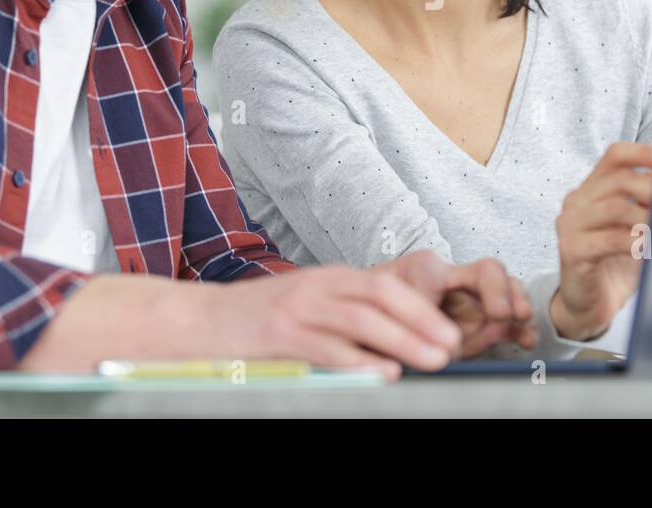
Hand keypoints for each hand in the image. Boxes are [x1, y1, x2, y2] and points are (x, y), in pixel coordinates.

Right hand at [18, 267, 462, 379]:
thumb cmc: (258, 321)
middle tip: (452, 346)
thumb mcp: (308, 306)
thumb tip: (395, 343)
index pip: (386, 284)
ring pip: (361, 318)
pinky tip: (381, 374)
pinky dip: (358, 360)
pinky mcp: (280, 334)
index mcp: (330, 278)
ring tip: (431, 361)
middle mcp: (318, 286)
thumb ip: (346, 316)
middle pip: (381, 296)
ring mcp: (298, 308)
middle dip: (422, 321)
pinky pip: (326, 347)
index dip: (422, 306)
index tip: (451, 330)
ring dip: (402, 340)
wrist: (199, 321)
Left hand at [379, 251, 536, 356]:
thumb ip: (401, 327)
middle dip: (497, 289)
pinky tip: (524, 338)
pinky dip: (520, 326)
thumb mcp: (379, 315)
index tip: (431, 332)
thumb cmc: (378, 312)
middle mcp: (451, 276)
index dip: (434, 305)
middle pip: (485, 270)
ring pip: (505, 290)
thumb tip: (424, 351)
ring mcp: (471, 296)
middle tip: (500, 312)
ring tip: (520, 320)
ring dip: (517, 305)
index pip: (431, 274)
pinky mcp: (485, 317)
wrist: (376, 316)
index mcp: (419, 269)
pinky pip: (509, 316)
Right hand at [550, 142, 651, 341]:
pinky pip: (611, 240)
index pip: (615, 156)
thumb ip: (648, 207)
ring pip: (616, 208)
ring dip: (649, 219)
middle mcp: (576, 202)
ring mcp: (570, 225)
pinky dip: (638, 244)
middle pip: (620, 180)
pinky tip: (651, 251)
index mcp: (591, 190)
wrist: (590, 306)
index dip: (644, 153)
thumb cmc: (616, 265)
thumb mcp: (634, 230)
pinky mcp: (571, 251)